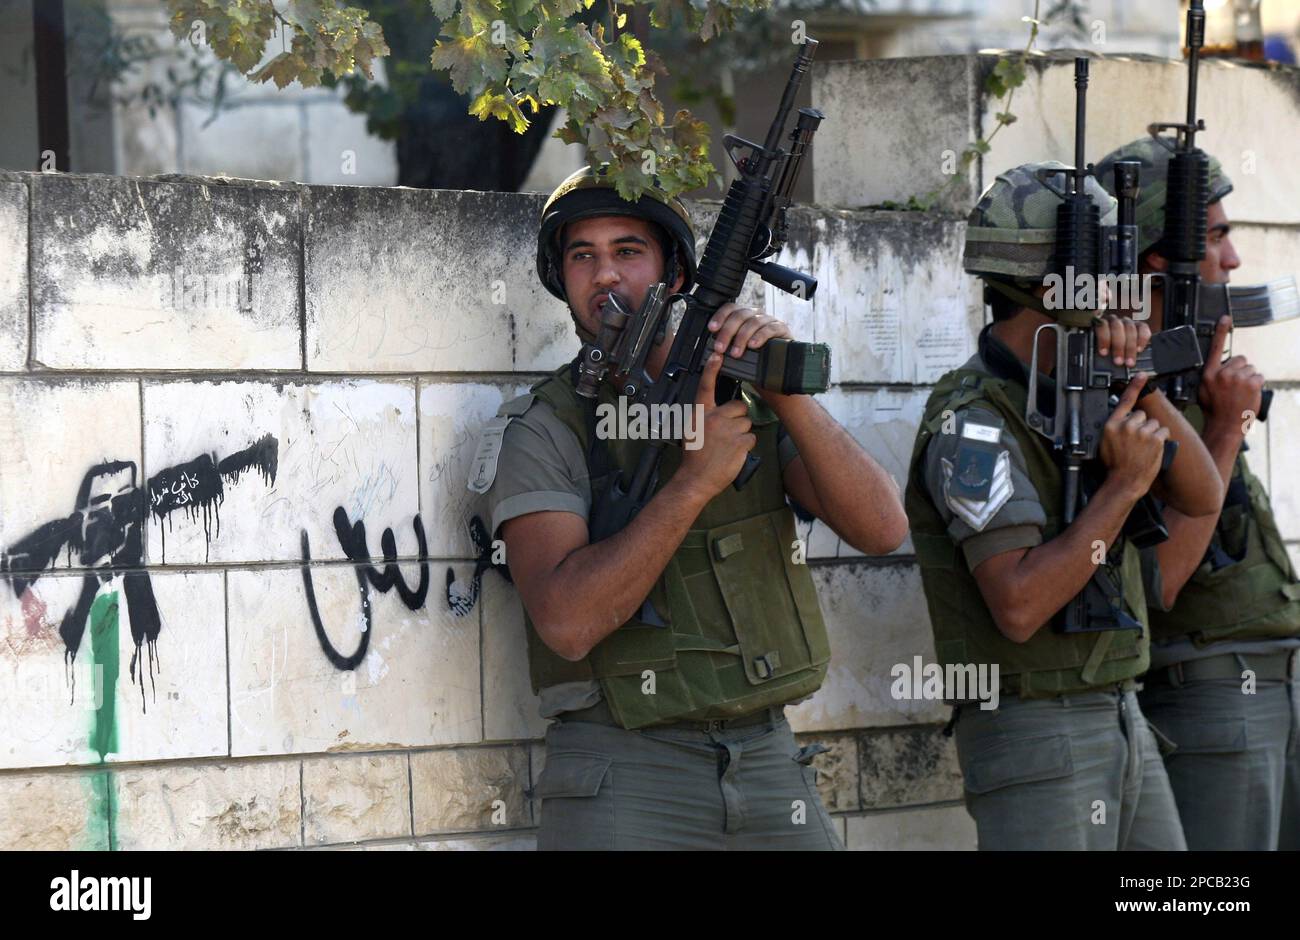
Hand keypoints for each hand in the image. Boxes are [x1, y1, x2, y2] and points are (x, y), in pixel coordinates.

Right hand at [677, 350, 756, 501]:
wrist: (696, 479)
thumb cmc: (694, 456)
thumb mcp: (693, 430)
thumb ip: (706, 417)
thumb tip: (718, 411)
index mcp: (700, 414)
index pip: (706, 386)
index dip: (711, 369)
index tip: (717, 355)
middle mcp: (714, 418)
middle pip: (739, 406)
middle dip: (738, 417)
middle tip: (728, 432)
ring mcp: (728, 430)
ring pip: (747, 422)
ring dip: (742, 433)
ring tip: (729, 445)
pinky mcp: (740, 442)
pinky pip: (751, 437)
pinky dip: (746, 445)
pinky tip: (734, 452)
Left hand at [708, 303, 792, 358]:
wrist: (777, 365)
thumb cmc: (755, 355)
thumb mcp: (737, 348)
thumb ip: (726, 343)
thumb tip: (710, 348)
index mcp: (743, 315)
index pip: (730, 308)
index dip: (720, 316)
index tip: (712, 329)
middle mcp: (756, 314)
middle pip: (740, 315)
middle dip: (727, 332)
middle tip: (720, 348)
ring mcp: (769, 320)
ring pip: (753, 322)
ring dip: (742, 338)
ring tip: (735, 353)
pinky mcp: (781, 329)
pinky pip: (770, 329)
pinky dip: (760, 337)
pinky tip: (753, 345)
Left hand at [1093, 313, 1150, 367]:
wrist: (1117, 348)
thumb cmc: (1104, 350)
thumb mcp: (1098, 349)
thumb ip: (1099, 350)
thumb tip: (1100, 357)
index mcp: (1100, 323)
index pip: (1102, 326)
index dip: (1104, 339)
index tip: (1104, 353)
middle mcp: (1115, 321)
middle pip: (1117, 328)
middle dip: (1118, 346)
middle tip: (1118, 361)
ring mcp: (1127, 322)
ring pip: (1130, 329)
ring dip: (1130, 347)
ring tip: (1129, 362)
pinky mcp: (1140, 326)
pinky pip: (1143, 328)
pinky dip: (1142, 339)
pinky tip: (1139, 350)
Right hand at [1100, 373, 1169, 497]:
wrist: (1125, 481)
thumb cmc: (1115, 466)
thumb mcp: (1106, 444)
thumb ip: (1114, 429)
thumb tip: (1123, 420)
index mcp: (1112, 425)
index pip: (1124, 401)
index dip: (1135, 386)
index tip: (1142, 375)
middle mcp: (1126, 426)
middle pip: (1142, 415)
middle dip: (1143, 425)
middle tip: (1137, 442)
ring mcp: (1141, 432)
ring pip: (1154, 424)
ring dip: (1153, 434)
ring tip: (1145, 448)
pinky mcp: (1155, 439)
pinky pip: (1163, 432)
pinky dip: (1162, 440)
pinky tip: (1154, 449)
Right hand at [1199, 316, 1264, 432]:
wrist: (1225, 425)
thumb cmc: (1214, 410)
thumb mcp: (1203, 391)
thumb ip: (1210, 377)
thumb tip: (1219, 368)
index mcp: (1209, 374)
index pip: (1215, 348)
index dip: (1220, 331)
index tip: (1225, 318)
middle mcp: (1222, 373)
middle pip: (1239, 359)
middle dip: (1240, 370)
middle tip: (1235, 386)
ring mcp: (1238, 378)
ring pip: (1250, 369)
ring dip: (1249, 379)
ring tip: (1241, 392)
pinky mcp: (1252, 383)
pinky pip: (1259, 377)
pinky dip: (1257, 385)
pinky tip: (1249, 395)